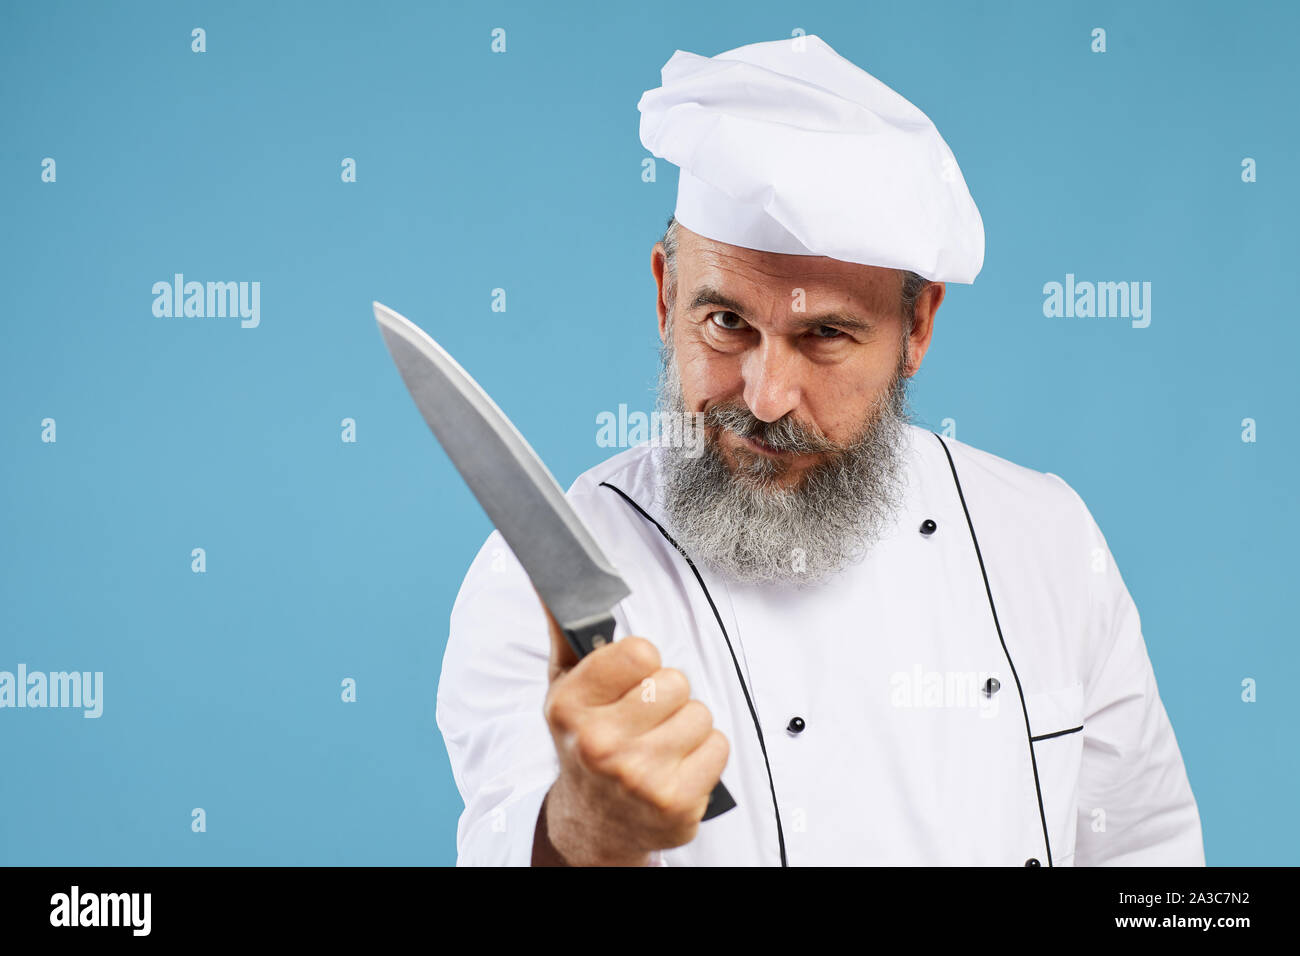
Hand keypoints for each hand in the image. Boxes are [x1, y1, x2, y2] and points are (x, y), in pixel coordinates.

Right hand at [531, 590, 728, 865]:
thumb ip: (566, 634)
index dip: (642, 663)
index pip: (640, 653)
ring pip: (701, 714)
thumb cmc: (587, 743)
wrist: (595, 823)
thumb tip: (552, 585)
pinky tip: (678, 767)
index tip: (630, 679)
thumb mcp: (565, 690)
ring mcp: (638, 777)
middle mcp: (599, 743)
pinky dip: (705, 755)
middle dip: (668, 696)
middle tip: (645, 719)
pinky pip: (719, 746)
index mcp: (570, 706)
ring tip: (662, 744)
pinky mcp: (675, 803)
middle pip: (676, 682)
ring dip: (688, 727)